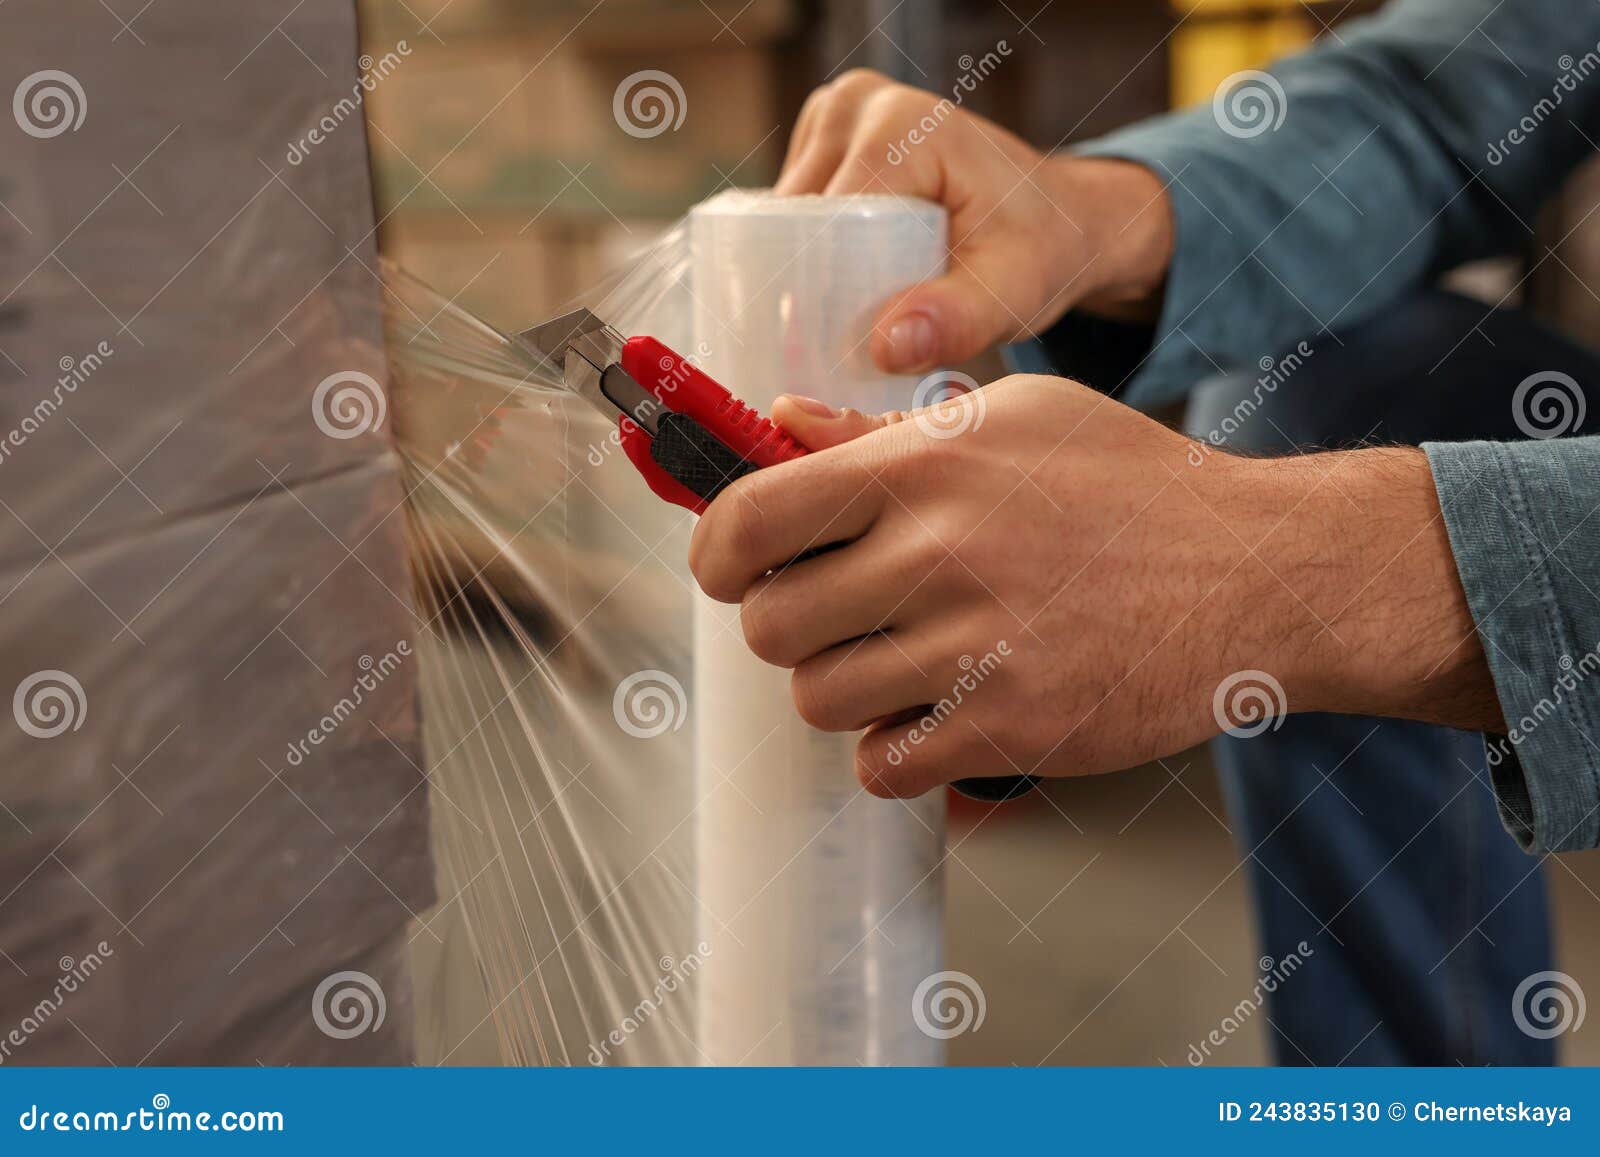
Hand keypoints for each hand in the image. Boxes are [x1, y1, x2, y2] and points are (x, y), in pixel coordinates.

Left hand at [687, 378, 1498, 797]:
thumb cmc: (1132, 486)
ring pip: (818, 699)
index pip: (753, 516)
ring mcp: (975, 650)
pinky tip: (936, 713)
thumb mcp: (1013, 420)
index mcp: (927, 468)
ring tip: (896, 660)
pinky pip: (885, 765)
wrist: (1256, 573)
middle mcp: (940, 555)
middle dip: (786, 624)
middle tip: (832, 615)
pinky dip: (895, 750)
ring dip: (841, 687)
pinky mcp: (1011, 728)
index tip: (725, 566)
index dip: (715, 550)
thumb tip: (779, 422)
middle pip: (770, 624)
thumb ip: (882, 430)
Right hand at [777, 69, 1173, 371]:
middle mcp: (862, 103)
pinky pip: (791, 208)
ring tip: (857, 308)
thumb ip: (955, 320)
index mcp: (907, 125)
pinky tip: (848, 279)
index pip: (829, 215)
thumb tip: (883, 347)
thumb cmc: (1040, 250)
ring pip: (784, 215)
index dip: (822, 285)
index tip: (834, 348)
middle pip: (799, 214)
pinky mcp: (825, 137)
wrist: (1058, 219)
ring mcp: (838, 113)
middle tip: (849, 341)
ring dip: (809, 268)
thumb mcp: (1012, 293)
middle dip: (813, 282)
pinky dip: (811, 249)